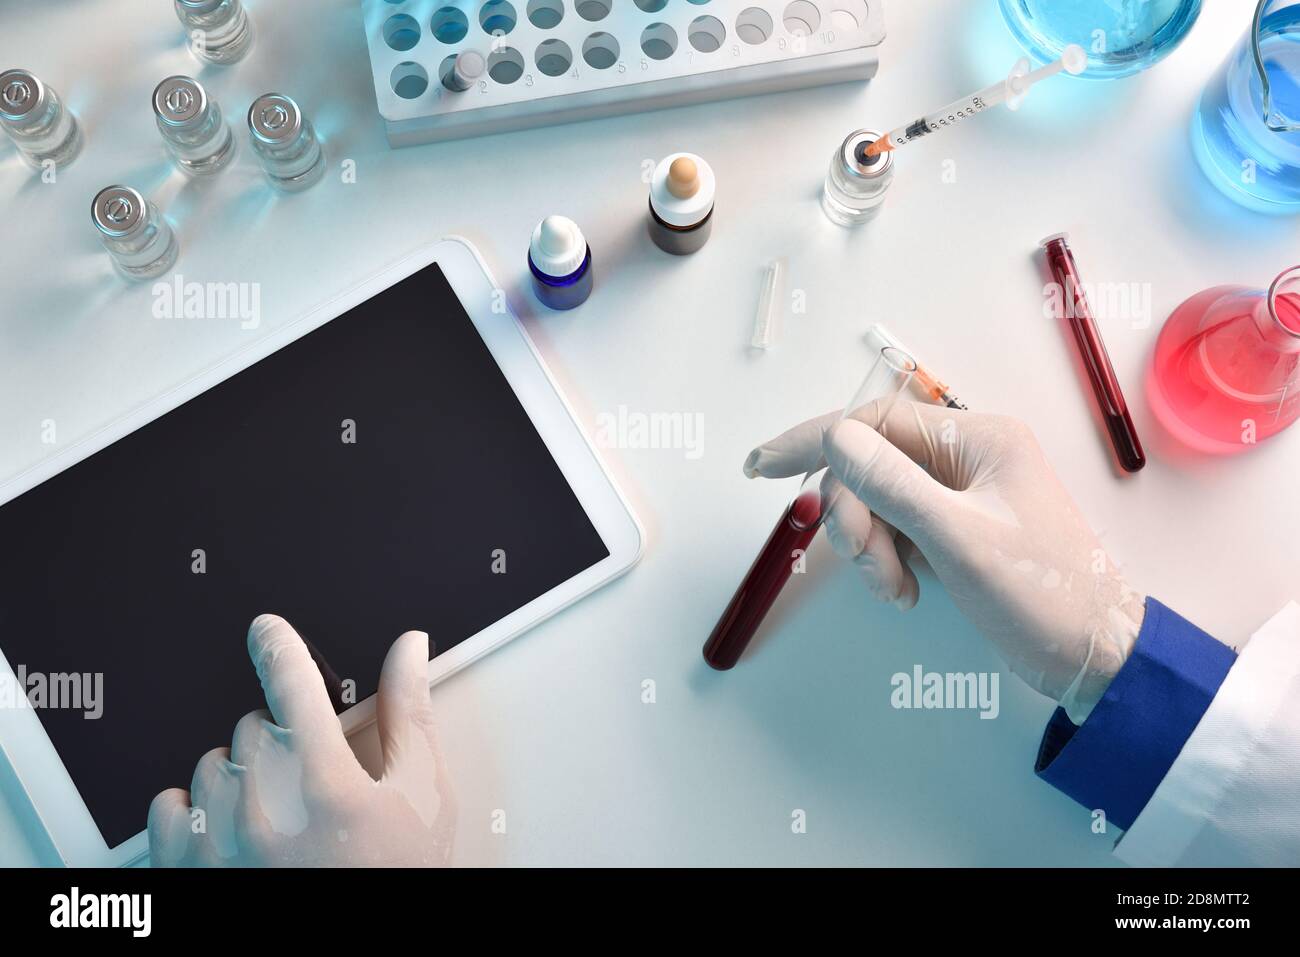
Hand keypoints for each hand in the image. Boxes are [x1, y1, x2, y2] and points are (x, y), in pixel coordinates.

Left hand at [148, 614, 455, 865]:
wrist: (361, 954)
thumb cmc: (395, 884)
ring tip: (282, 812)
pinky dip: (197, 810)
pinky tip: (235, 829)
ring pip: (211, 763)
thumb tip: (408, 651)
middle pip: (254, 726)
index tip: (267, 630)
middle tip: (316, 777)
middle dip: (285, 737)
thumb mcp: (422, 799)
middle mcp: (264, 811)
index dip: (279, 645)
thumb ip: (411, 714)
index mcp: (326, 784)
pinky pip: (170, 808)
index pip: (290, 682)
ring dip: (243, 774)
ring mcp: (220, 848)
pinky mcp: (188, 877)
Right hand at [745, 400, 1144, 722]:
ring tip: (895, 589)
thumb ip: (892, 485)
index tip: (761, 467)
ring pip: (876, 503)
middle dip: (854, 516)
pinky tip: (907, 592)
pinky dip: (888, 562)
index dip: (815, 440)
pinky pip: (895, 531)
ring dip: (870, 548)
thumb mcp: (959, 539)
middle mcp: (966, 457)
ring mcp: (960, 495)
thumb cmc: (1044, 595)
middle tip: (867, 563)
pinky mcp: (955, 530)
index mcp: (977, 439)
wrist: (1095, 656)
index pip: (874, 420)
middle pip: (869, 466)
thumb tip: (835, 439)